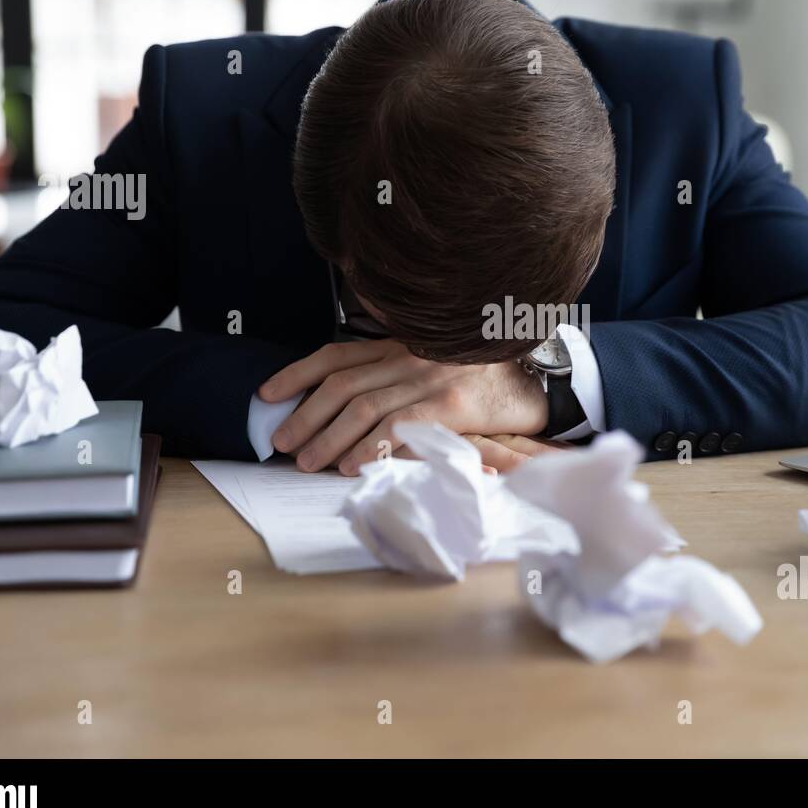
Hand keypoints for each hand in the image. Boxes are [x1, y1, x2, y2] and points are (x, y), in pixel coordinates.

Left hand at [258, 339, 547, 473]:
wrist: (539, 381)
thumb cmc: (485, 379)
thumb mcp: (435, 362)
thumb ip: (397, 371)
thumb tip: (349, 404)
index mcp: (402, 343)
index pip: (337, 354)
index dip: (297, 373)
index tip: (267, 394)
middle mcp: (410, 355)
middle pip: (342, 383)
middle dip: (304, 414)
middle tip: (280, 442)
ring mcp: (429, 377)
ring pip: (363, 407)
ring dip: (327, 437)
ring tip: (305, 462)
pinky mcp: (449, 403)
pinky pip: (398, 425)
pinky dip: (369, 446)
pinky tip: (351, 464)